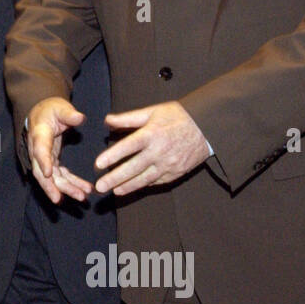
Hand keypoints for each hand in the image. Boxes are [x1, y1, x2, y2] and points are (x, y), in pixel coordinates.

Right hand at [23, 97, 92, 202]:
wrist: (43, 113)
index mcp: (39, 135)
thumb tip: (79, 118)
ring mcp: (45, 159)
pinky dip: (71, 184)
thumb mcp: (60, 107)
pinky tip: (84, 190)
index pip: (39, 150)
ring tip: (82, 196)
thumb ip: (69, 114)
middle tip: (61, 198)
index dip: (43, 162)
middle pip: (41, 172)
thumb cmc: (50, 109)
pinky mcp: (52, 162)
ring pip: (52, 178)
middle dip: (51, 186)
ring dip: (66, 188)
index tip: (49, 173)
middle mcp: (38, 150)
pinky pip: (61, 176)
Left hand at [94, 101, 209, 195]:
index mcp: (152, 134)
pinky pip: (156, 181)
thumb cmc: (177, 117)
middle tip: (100, 187)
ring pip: (144, 179)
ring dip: (127, 186)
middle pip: (133, 168)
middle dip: (115, 178)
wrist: (207, 127)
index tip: (98, 164)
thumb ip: (128, 118)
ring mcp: (169, 164)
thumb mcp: (152, 111)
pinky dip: (143, 185)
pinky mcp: (176, 173)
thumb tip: (107, 120)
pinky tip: (131, 188)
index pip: (128, 147)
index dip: (112, 156)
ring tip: (114, 191)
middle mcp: (159, 151)